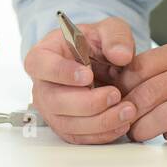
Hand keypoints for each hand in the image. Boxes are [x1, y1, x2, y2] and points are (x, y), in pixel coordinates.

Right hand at [24, 16, 138, 144]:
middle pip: (54, 100)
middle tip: (114, 94)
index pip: (40, 64)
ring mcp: (52, 109)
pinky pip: (79, 137)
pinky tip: (121, 124)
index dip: (61, 72)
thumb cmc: (95, 44)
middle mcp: (43, 85)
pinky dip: (102, 134)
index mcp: (44, 55)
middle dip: (87, 102)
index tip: (86, 75)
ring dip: (99, 122)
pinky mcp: (66, 126)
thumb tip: (121, 55)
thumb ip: (116, 37)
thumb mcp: (108, 29)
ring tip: (126, 111)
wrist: (100, 63)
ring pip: (67, 124)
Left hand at [112, 38, 166, 144]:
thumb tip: (120, 78)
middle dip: (129, 110)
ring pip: (165, 116)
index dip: (122, 84)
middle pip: (149, 93)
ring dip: (145, 128)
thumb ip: (160, 63)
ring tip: (138, 132)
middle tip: (121, 118)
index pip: (141, 66)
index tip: (114, 94)